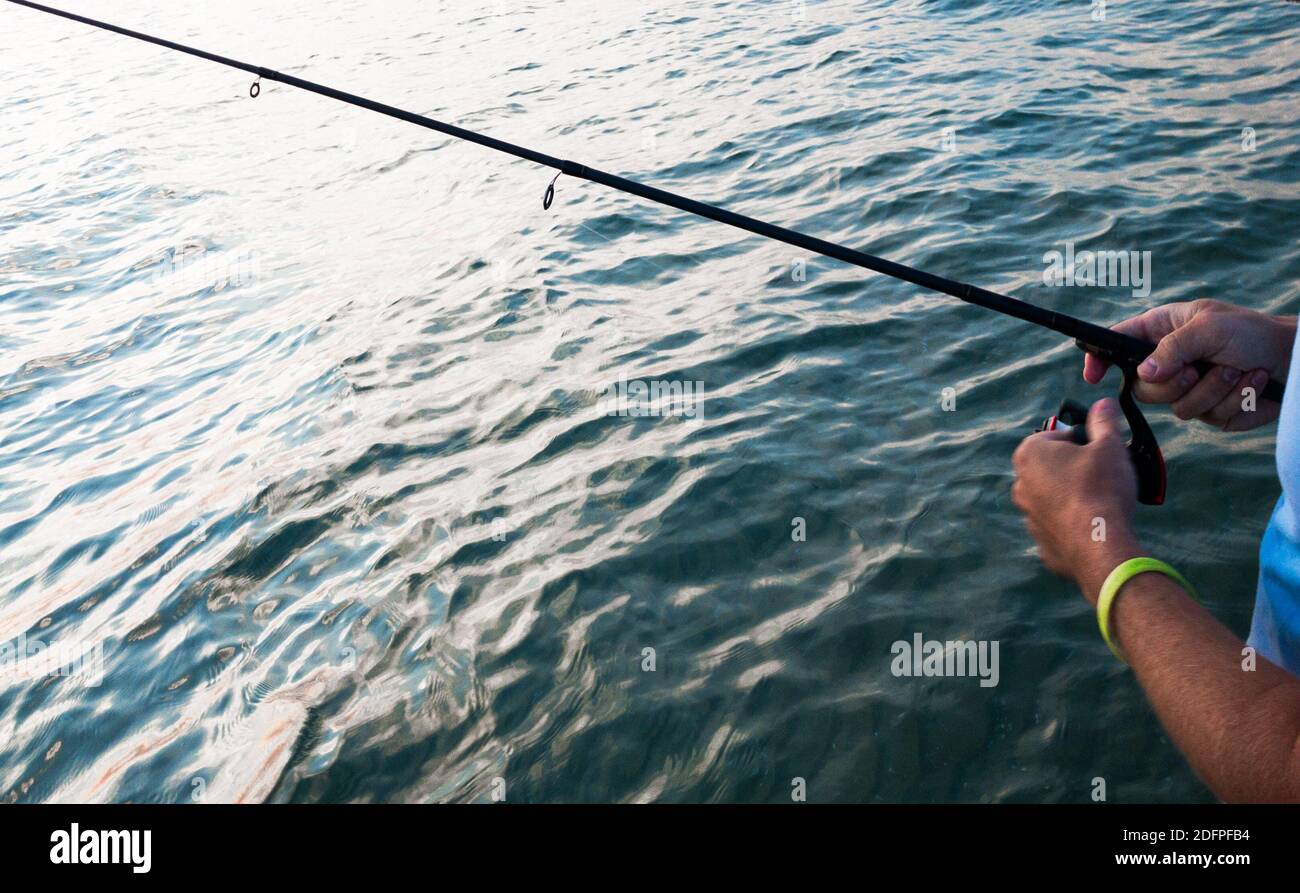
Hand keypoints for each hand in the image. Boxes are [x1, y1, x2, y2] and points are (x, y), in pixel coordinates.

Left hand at [1012, 398, 1142, 601]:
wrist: (1100, 544)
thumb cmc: (1101, 487)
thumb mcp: (1109, 446)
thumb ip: (1104, 421)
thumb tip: (1103, 404)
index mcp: (1029, 454)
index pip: (1055, 436)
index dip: (1081, 441)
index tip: (1099, 451)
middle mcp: (1020, 484)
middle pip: (1053, 467)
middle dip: (1077, 468)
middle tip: (1104, 475)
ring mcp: (1027, 515)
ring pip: (1055, 497)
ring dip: (1075, 495)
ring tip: (1103, 501)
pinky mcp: (1040, 541)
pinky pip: (1059, 525)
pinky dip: (1074, 523)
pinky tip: (1095, 524)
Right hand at [1083, 300, 1294, 430]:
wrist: (1292, 360)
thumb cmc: (1252, 332)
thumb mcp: (1209, 327)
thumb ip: (1173, 348)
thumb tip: (1145, 372)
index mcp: (1161, 331)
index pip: (1116, 343)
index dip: (1099, 358)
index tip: (1093, 375)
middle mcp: (1170, 361)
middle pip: (1143, 388)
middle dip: (1174, 383)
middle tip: (1198, 369)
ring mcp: (1188, 389)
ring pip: (1176, 407)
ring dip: (1214, 390)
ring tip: (1238, 371)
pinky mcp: (1210, 410)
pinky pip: (1207, 417)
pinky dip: (1233, 401)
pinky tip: (1250, 383)